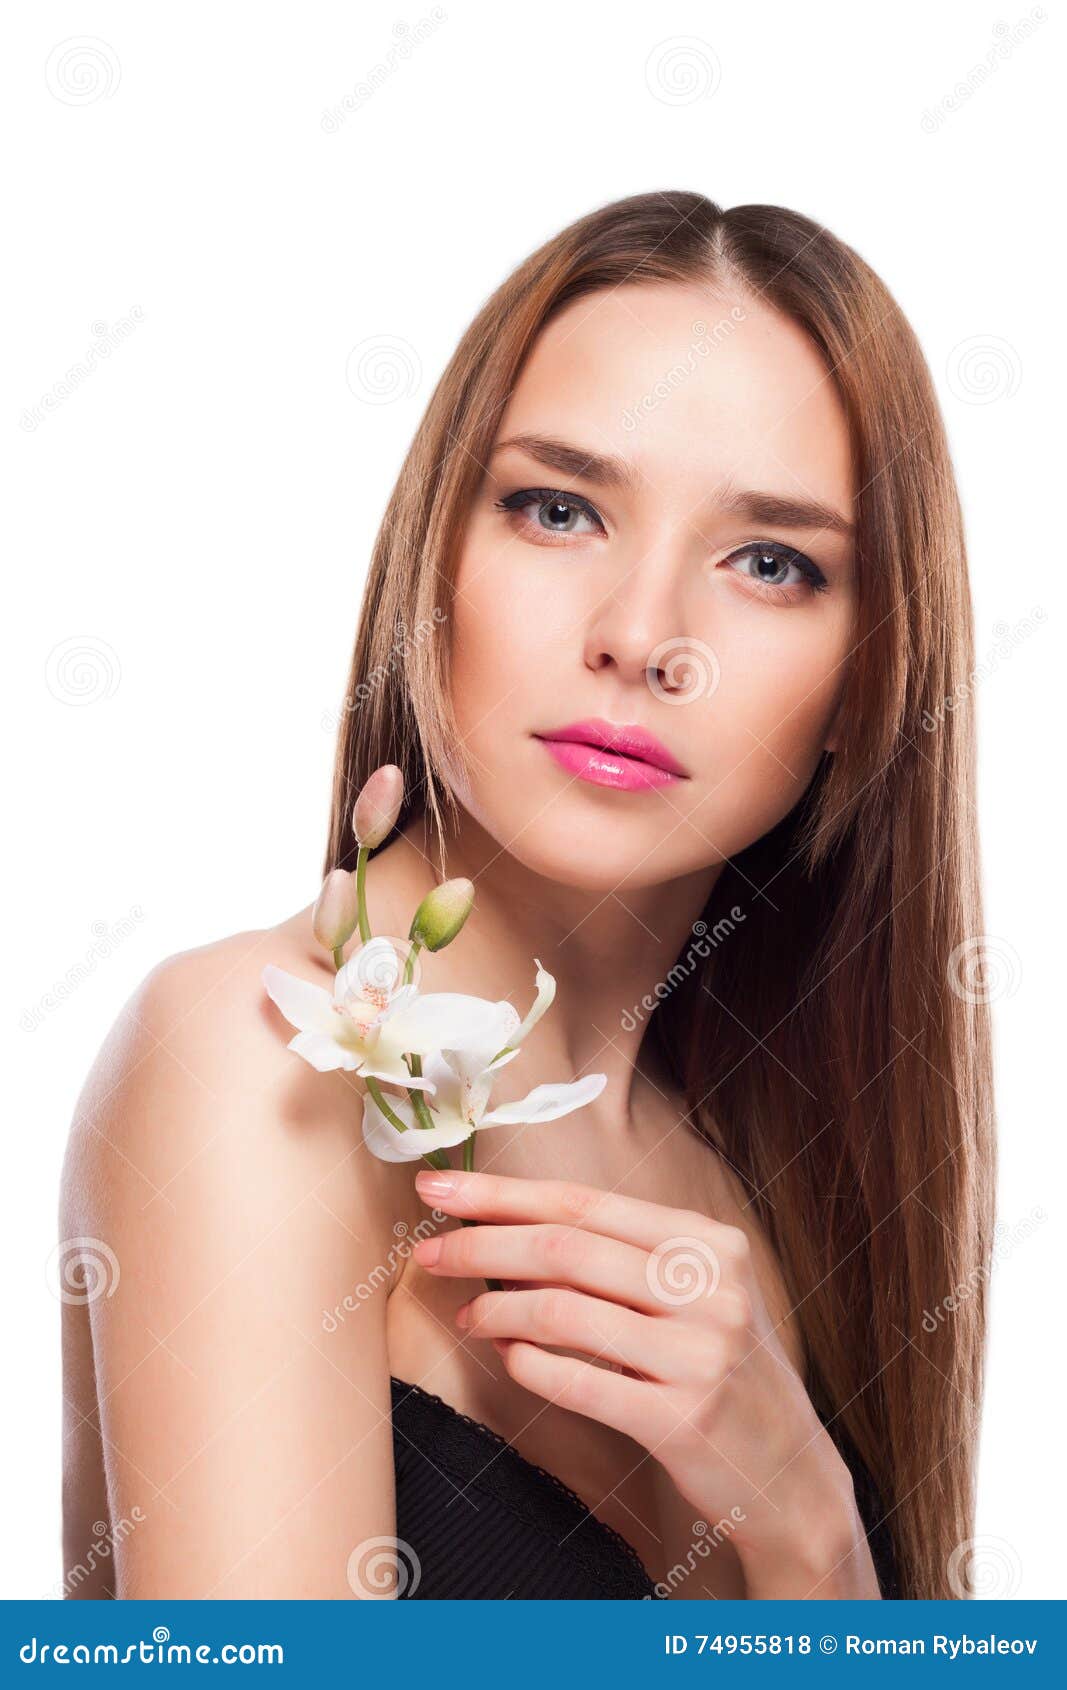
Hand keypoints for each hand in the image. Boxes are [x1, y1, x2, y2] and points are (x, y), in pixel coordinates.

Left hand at [412, 1167, 880, 1597]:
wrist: (791, 1474)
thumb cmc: (723, 1371)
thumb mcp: (698, 1294)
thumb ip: (627, 1256)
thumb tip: (514, 1225)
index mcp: (709, 1242)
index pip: (585, 1203)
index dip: (503, 1194)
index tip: (440, 1191)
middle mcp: (710, 1287)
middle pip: (566, 1247)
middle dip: (482, 1245)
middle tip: (429, 1252)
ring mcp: (700, 1353)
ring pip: (563, 1311)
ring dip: (497, 1311)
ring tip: (467, 1317)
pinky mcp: (684, 1419)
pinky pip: (579, 1381)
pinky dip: (529, 1364)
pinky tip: (508, 1357)